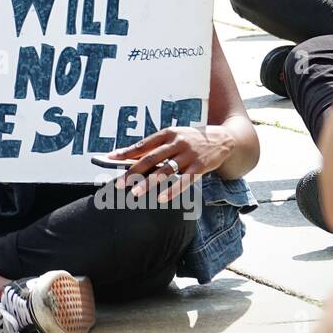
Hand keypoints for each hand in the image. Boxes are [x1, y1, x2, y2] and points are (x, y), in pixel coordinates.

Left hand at [108, 125, 235, 203]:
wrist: (222, 139)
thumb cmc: (191, 140)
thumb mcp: (174, 137)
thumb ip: (155, 147)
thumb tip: (130, 156)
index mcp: (168, 134)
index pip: (143, 144)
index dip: (126, 153)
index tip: (109, 159)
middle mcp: (177, 143)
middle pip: (151, 158)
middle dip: (133, 171)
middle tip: (120, 183)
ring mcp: (189, 155)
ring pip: (165, 171)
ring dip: (149, 183)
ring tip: (135, 193)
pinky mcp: (200, 166)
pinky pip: (184, 181)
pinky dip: (172, 190)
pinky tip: (161, 198)